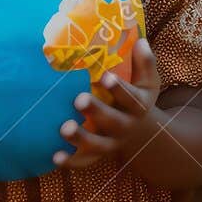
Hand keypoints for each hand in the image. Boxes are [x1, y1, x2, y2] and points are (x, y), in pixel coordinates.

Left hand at [53, 39, 162, 170]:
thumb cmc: (137, 99)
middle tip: (79, 99)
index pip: (132, 98)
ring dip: (80, 138)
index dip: (120, 88)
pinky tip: (55, 156)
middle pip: (113, 122)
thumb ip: (144, 63)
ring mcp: (110, 143)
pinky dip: (70, 161)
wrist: (141, 136)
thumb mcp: (147, 83)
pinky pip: (83, 161)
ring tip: (64, 128)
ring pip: (97, 145)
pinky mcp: (96, 155)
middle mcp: (125, 127)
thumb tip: (140, 40)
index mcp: (137, 106)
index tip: (106, 77)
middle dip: (96, 111)